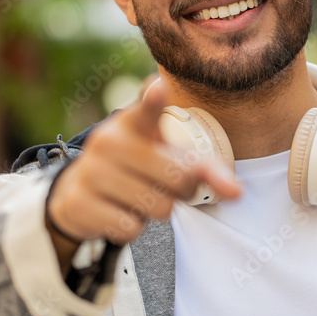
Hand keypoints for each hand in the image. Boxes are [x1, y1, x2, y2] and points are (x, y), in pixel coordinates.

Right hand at [46, 79, 241, 246]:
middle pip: (177, 178)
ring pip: (157, 207)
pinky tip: (117, 211)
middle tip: (162, 185)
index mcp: (132, 123)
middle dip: (179, 191)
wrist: (78, 191)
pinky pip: (129, 227)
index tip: (159, 87)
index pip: (146, 109)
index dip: (154, 101)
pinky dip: (131, 226)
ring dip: (156, 210)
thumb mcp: (167, 158)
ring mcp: (91, 171)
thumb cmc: (137, 169)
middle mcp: (108, 141)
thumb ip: (205, 169)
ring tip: (138, 196)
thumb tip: (238, 192)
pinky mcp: (79, 202)